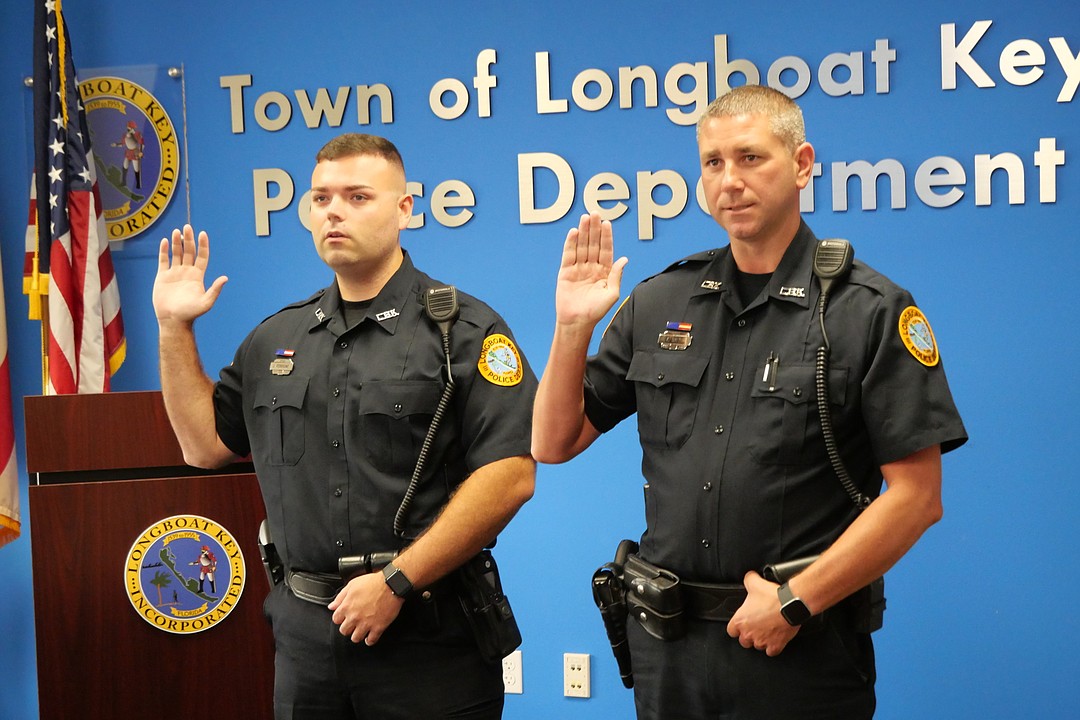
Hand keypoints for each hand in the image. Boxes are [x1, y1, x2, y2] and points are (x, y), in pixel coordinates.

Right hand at [152, 224, 227, 325]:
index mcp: (198, 276)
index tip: (202, 233)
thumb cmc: (190, 313)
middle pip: (189, 251)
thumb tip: (225, 278)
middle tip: (187, 227)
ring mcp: (174, 273)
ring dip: (176, 242)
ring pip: (176, 253)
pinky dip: (163, 250)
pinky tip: (164, 241)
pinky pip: (163, 260)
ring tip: (176, 231)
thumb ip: (215, 290)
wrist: (173, 320)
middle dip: (188, 239)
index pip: (201, 256)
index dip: (202, 245)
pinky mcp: (162, 276)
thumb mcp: (206, 302)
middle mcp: (187, 272)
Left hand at [328, 572, 404, 644]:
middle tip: (353, 624)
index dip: (340, 618)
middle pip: (344, 631)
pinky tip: (370, 637)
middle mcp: (354, 617)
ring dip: (357, 635)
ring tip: (361, 631)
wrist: (391, 584)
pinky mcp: (378, 627)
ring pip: (355, 638)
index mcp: (347, 606)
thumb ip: (340, 597)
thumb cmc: (373, 582)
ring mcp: (366, 624)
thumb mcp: (352, 585)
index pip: (336, 620)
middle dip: (348, 628)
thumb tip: (332, 606)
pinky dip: (370, 640)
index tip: (345, 617)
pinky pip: (371, 641)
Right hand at [555, 213, 627, 328]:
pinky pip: (568, 255)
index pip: (606, 250)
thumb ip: (617, 276)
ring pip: (581, 246)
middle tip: (594, 214)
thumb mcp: (611, 294)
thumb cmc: (595, 312)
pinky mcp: (566, 272)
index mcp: (604, 272)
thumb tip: (624, 259)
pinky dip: (570, 243)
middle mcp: (591, 267)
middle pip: (593, 244)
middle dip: (594, 229)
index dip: (606, 237)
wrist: (577, 322)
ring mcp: (578, 268)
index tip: (607, 224)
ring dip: (583, 232)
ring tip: (584, 218)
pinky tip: (573, 232)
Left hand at [726, 571, 798, 656]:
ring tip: (766, 632)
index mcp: (740, 621)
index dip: (736, 627)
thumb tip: (748, 577)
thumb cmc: (772, 596)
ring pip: (758, 646)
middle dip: (748, 635)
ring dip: (761, 641)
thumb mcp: (754, 582)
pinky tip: (775, 641)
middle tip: (755, 627)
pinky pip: (771, 652)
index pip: (731, 630)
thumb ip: (748, 580)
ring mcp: (762, 641)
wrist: (790, 604)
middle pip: (744, 641)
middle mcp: (749, 634)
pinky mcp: (776, 646)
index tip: (742, 624)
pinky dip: (773, 648)